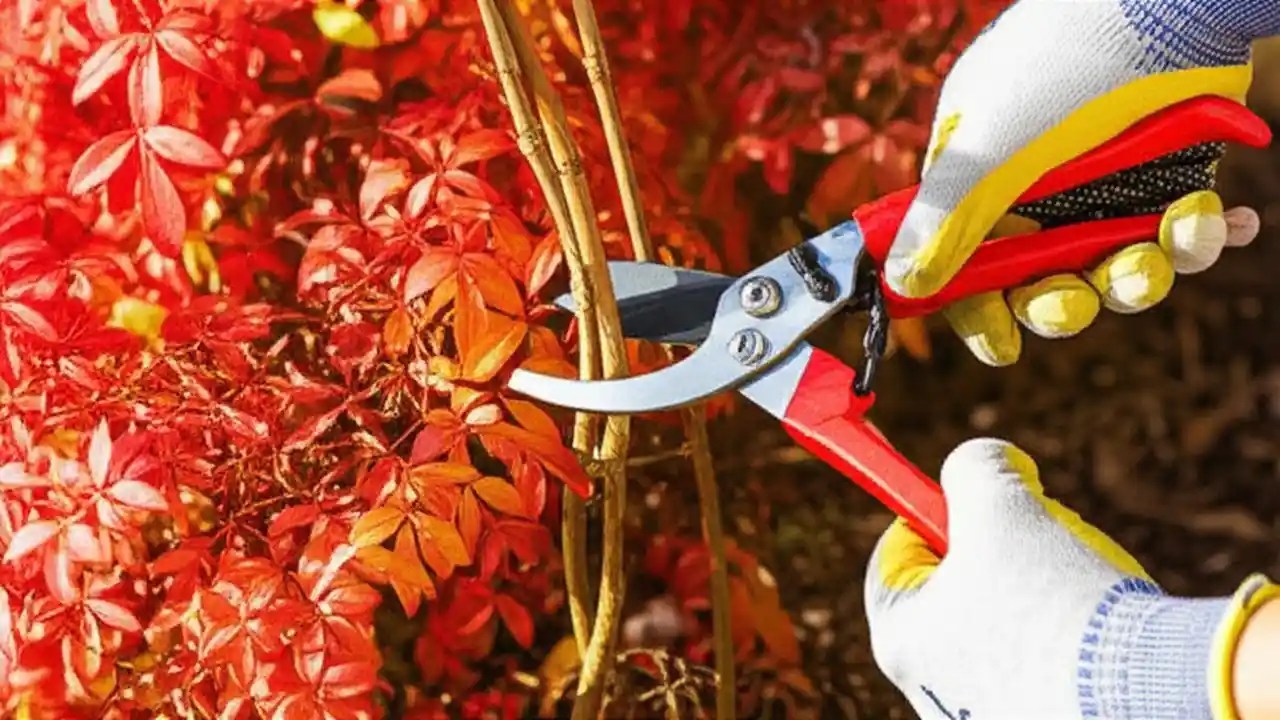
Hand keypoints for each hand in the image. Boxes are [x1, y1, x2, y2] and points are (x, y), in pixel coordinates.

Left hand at [864, 438, 1278, 718]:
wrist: (1141, 693)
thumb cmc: (1053, 600)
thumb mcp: (1002, 505)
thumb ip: (975, 467)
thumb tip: (981, 464)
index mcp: (900, 639)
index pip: (896, 556)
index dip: (934, 514)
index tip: (973, 502)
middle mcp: (927, 688)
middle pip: (953, 590)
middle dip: (998, 553)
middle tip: (1040, 540)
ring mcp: (979, 712)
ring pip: (1003, 623)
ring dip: (1039, 592)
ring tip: (1080, 591)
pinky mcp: (1035, 718)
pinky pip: (1043, 663)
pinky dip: (1070, 637)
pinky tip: (1101, 635)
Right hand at [885, 0, 1279, 365]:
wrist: (1163, 11)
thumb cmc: (1058, 71)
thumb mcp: (985, 152)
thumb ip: (943, 223)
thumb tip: (898, 282)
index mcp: (979, 180)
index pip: (966, 263)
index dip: (980, 310)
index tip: (1001, 345)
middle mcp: (1039, 189)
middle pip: (1042, 279)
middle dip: (1061, 302)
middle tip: (1073, 302)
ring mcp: (1105, 184)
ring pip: (1115, 265)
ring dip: (1137, 275)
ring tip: (1157, 253)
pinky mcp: (1168, 175)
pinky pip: (1182, 232)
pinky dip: (1202, 236)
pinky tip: (1224, 225)